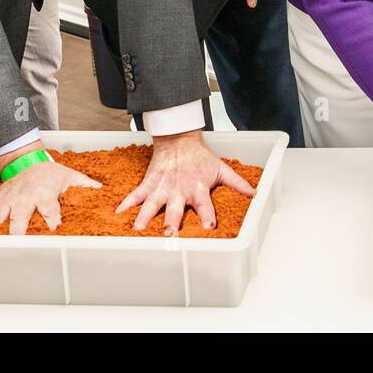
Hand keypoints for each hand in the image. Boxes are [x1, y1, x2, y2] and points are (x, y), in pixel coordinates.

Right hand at [0, 143, 100, 234]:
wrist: (27, 158)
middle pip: (20, 219)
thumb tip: (105, 195)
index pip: (50, 212)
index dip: (53, 223)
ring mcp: (8, 201)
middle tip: (16, 246)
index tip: (55, 234)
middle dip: (18, 233)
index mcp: (44, 194)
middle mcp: (24, 199)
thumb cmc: (49, 172)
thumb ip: (87, 187)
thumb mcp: (71, 177)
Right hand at [115, 129, 254, 233]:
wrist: (179, 138)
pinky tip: (117, 214)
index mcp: (198, 189)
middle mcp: (179, 190)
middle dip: (171, 222)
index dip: (207, 216)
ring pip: (152, 204)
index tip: (209, 227)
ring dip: (145, 216)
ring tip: (138, 229)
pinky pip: (136, 194)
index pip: (205, 205)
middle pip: (175, 209)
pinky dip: (126, 203)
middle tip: (168, 234)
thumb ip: (237, 183)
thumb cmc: (200, 157)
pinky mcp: (149, 183)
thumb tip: (255, 193)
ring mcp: (162, 187)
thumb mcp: (221, 168)